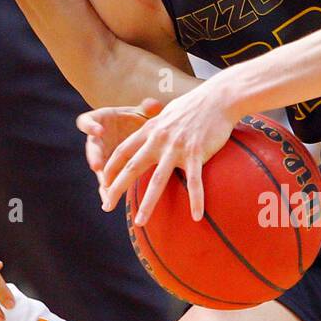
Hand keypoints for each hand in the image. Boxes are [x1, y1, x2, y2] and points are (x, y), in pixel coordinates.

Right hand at [77, 98, 163, 186]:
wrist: (133, 129)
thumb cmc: (134, 117)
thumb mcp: (140, 112)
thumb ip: (146, 108)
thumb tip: (154, 105)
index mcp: (98, 121)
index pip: (86, 122)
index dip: (90, 126)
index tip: (99, 131)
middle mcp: (95, 139)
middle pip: (91, 148)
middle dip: (95, 157)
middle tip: (97, 167)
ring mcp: (100, 154)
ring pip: (97, 167)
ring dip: (101, 179)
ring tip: (105, 192)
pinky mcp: (105, 168)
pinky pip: (105, 179)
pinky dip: (108, 188)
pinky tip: (111, 200)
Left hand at [99, 81, 237, 225]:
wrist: (217, 98)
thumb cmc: (192, 106)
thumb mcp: (165, 114)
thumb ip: (154, 126)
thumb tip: (146, 135)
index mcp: (149, 130)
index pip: (122, 152)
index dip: (110, 168)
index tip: (103, 182)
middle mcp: (158, 140)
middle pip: (132, 168)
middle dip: (116, 188)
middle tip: (106, 206)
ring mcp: (176, 148)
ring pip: (157, 180)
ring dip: (148, 204)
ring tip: (139, 222)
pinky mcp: (196, 154)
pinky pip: (194, 182)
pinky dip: (196, 200)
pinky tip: (196, 217)